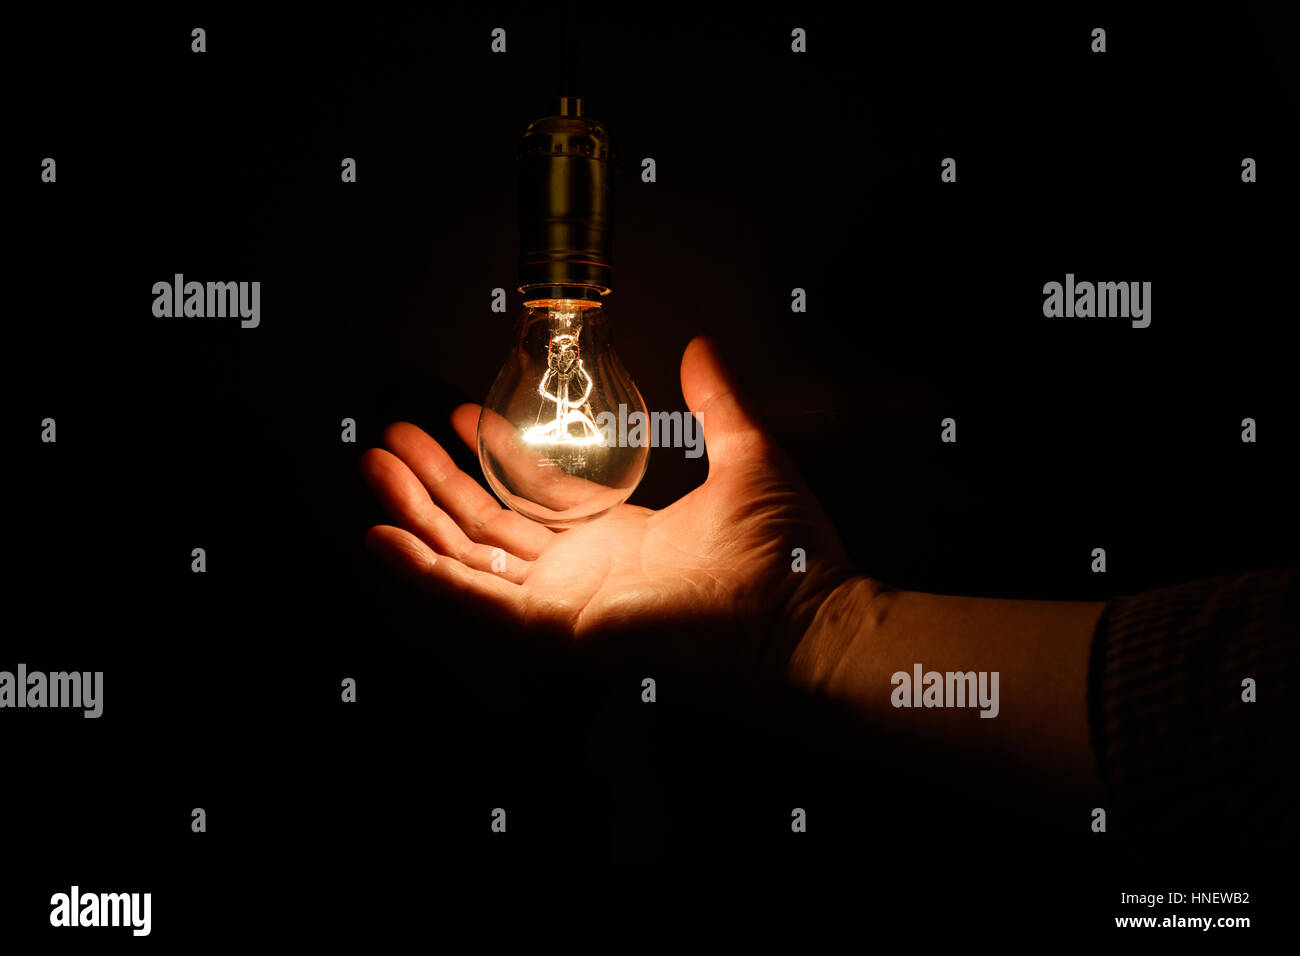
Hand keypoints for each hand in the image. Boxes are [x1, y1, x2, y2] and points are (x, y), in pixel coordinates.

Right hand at [361, 336, 860, 674]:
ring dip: (417, 512)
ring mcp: (563, 602)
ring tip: (374, 465)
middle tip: (393, 437)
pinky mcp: (554, 626)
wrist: (798, 609)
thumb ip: (715, 399)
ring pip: (468, 555)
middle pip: (487, 524)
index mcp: (620, 535)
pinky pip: (473, 598)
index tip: (460, 416)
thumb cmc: (784, 550)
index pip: (536, 495)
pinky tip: (381, 536)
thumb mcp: (743, 451)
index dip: (493, 456)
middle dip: (436, 479)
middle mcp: (583, 570)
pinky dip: (423, 571)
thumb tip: (701, 345)